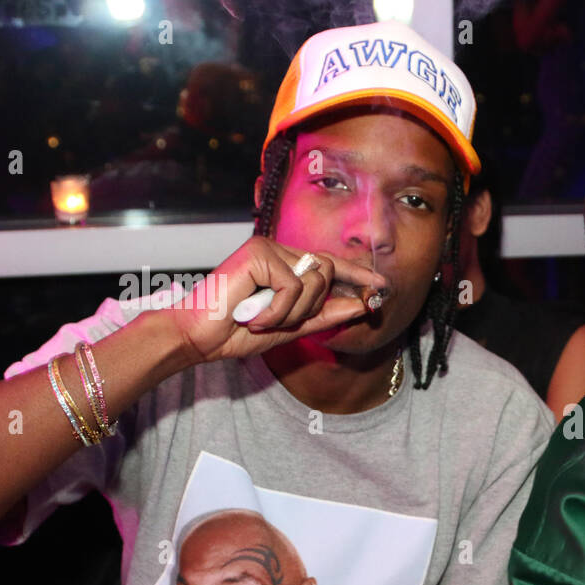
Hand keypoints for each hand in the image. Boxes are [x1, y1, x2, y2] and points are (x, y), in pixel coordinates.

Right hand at [166, 237, 388, 365]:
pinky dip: (278, 311)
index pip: (331, 265)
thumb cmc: (237, 331)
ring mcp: (268, 248)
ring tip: (261, 320)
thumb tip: (362, 304)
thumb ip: (325, 315)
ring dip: (293, 312)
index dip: (359, 274)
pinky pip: (293, 287)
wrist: (200, 336)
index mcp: (287, 265)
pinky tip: (253, 316)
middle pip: (328, 271)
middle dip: (314, 306)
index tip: (384, 286)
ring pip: (314, 280)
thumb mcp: (292, 327)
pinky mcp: (258, 252)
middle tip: (281, 322)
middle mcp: (279, 250)